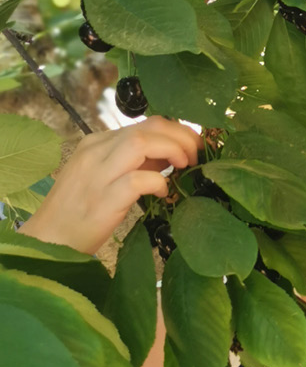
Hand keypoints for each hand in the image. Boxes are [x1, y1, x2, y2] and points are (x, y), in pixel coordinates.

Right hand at [20, 117, 200, 254]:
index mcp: (97, 143)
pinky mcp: (102, 199)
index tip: (193, 145)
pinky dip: (158, 182)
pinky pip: (137, 180)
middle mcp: (95, 152)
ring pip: (141, 143)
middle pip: (148, 128)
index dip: (177, 131)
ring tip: (184, 166)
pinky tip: (163, 193)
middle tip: (195, 155)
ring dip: (172, 149)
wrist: (48, 242)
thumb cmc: (81, 211)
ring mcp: (97, 174)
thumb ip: (138, 161)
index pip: (145, 124)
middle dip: (181, 136)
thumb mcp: (107, 175)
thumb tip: (173, 153)